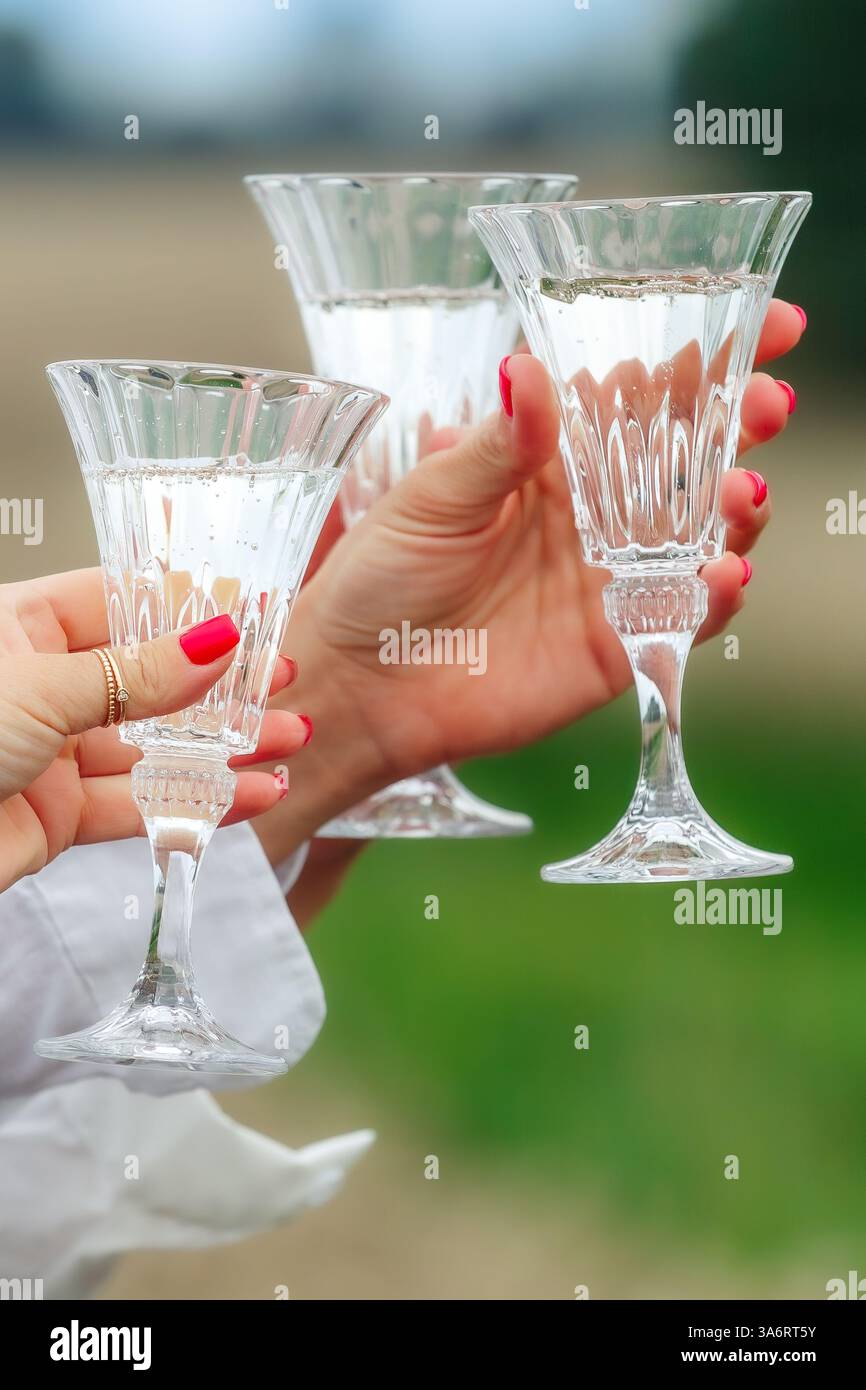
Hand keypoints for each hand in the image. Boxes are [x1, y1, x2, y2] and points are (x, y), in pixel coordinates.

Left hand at [0, 569, 310, 890]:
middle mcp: (38, 684)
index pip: (122, 601)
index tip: (255, 613)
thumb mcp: (41, 688)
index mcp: (20, 626)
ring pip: (150, 746)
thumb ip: (138, 673)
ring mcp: (48, 752)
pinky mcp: (53, 816)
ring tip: (287, 739)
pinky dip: (196, 803)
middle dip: (219, 684)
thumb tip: (215, 638)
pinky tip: (248, 795)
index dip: (190, 608)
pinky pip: (136, 804)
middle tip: (282, 681)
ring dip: (222, 748)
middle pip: (147, 678)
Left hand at [278, 300, 803, 819]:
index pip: (640, 393)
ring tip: (743, 493)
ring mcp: (612, 579)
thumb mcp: (431, 498)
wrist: (362, 686)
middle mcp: (593, 513)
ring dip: (737, 510)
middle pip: (690, 459)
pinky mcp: (619, 645)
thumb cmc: (382, 579)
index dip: (709, 356)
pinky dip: (714, 597)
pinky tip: (724, 574)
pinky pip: (684, 617)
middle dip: (742, 426)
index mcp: (550, 458)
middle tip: (766, 406)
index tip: (771, 323)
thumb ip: (496, 444)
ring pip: (703, 534)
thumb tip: (532, 368)